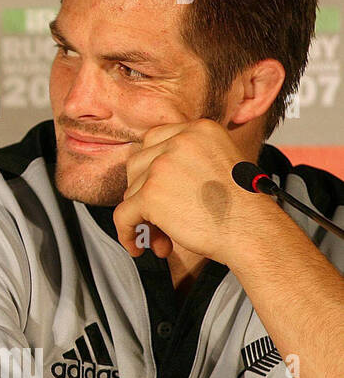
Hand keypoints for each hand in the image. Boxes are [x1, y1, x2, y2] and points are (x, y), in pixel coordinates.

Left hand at [112, 119, 274, 264]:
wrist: (255, 232)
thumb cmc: (244, 207)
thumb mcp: (222, 162)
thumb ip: (190, 158)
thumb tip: (151, 174)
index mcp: (199, 130)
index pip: (155, 142)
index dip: (152, 169)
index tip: (160, 190)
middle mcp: (179, 142)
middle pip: (138, 165)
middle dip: (144, 193)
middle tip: (161, 217)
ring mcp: (162, 167)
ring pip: (131, 191)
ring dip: (144, 218)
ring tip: (164, 238)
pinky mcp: (150, 194)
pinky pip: (123, 215)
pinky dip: (126, 233)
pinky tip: (137, 247)